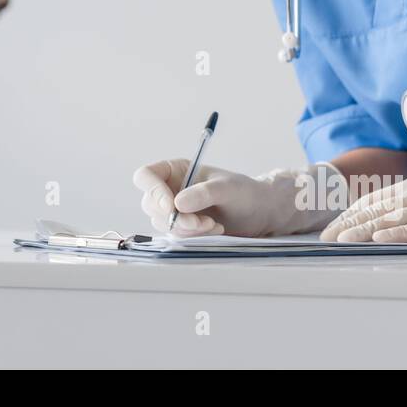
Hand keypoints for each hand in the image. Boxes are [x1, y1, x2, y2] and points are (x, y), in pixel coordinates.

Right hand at [133, 159, 346, 237]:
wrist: (260, 214)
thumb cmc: (245, 193)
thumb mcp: (227, 188)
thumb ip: (204, 193)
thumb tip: (178, 203)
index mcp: (175, 170)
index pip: (146, 177)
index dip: (153, 192)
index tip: (172, 208)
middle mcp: (170, 189)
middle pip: (151, 204)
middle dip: (176, 218)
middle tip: (203, 223)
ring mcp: (174, 210)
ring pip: (163, 224)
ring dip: (188, 229)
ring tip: (215, 226)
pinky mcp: (182, 229)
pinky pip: (175, 236)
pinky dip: (193, 237)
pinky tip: (214, 231)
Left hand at [319, 144, 406, 246]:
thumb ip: (402, 212)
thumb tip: (369, 227)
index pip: (370, 202)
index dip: (348, 216)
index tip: (329, 230)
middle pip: (375, 210)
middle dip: (348, 225)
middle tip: (327, 239)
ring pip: (392, 219)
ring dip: (365, 231)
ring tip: (344, 241)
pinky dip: (398, 235)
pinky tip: (380, 240)